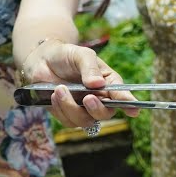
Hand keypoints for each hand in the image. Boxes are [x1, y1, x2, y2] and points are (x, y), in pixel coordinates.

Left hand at [22, 39, 138, 126]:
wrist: (41, 61)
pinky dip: (61, 109)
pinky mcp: (68, 115)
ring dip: (71, 107)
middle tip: (87, 97)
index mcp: (108, 82)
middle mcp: (99, 98)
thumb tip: (98, 84)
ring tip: (59, 89)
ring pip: (85, 121)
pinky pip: (68, 121)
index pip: (121, 94)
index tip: (134, 111)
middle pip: (105, 114)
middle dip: (97, 109)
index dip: (128, 103)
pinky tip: (54, 95)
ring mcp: (83, 108)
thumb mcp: (80, 54)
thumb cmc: (66, 55)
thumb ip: (90, 67)